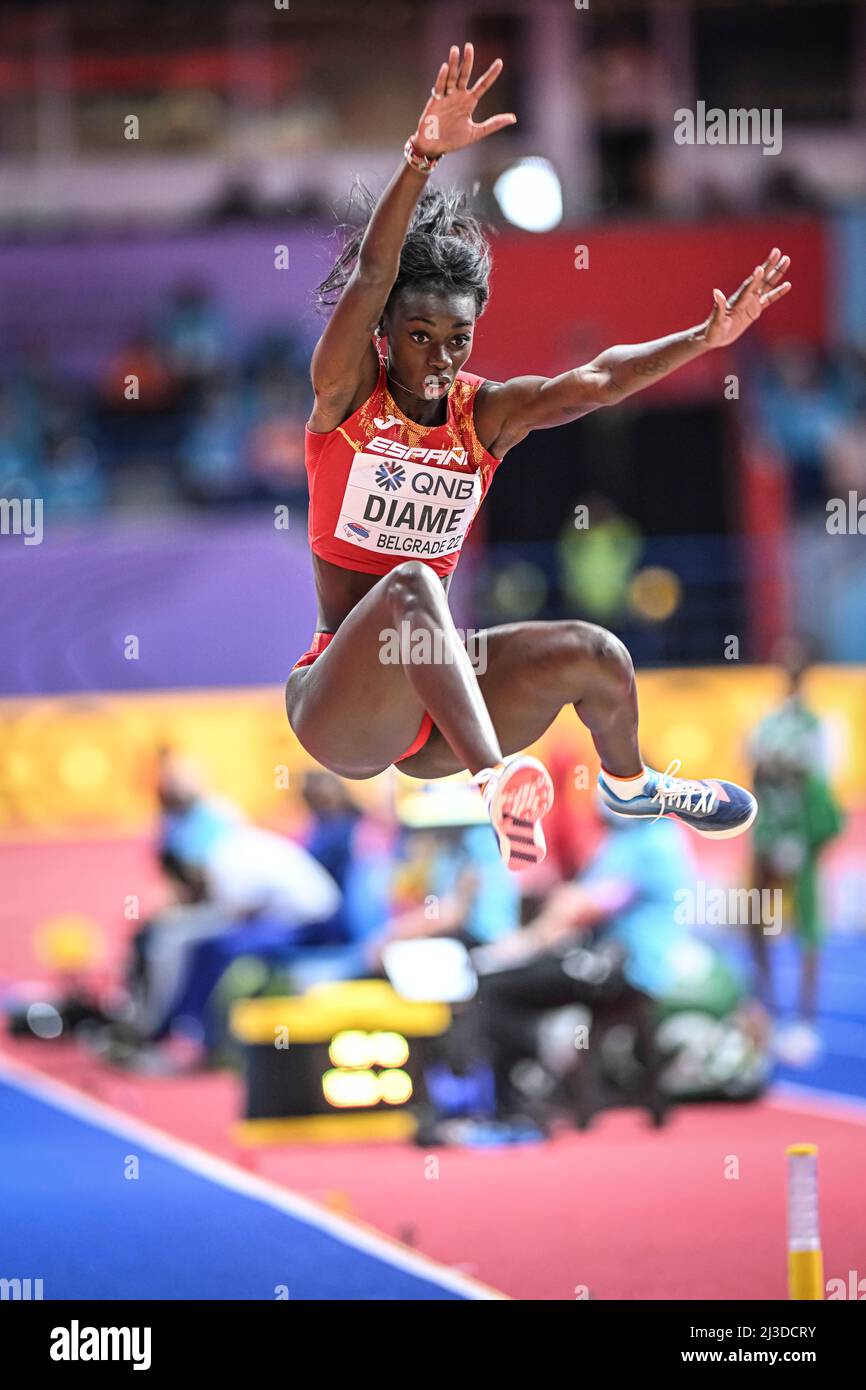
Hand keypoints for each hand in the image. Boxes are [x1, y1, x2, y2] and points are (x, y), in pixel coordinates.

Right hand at [413, 42, 515, 156]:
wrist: (434, 148)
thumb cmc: (453, 140)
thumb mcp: (477, 133)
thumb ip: (494, 124)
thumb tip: (513, 118)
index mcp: (469, 102)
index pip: (483, 85)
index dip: (491, 74)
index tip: (500, 62)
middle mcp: (458, 96)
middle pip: (464, 75)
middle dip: (467, 61)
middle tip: (469, 46)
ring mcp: (446, 97)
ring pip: (451, 77)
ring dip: (453, 64)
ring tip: (455, 50)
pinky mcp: (435, 101)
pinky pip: (439, 87)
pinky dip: (441, 77)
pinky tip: (445, 67)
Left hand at [702, 247, 791, 348]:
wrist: (715, 337)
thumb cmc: (713, 330)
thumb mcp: (716, 320)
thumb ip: (719, 306)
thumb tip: (716, 291)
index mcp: (737, 300)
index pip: (747, 287)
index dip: (754, 279)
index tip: (760, 268)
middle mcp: (746, 297)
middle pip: (760, 279)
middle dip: (769, 266)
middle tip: (777, 251)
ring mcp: (752, 302)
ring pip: (767, 285)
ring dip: (777, 273)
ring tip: (786, 259)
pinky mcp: (756, 309)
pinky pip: (769, 299)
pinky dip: (778, 292)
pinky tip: (788, 284)